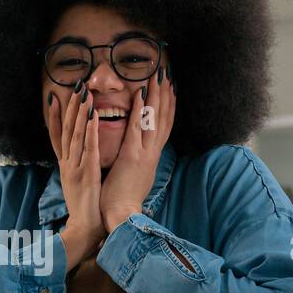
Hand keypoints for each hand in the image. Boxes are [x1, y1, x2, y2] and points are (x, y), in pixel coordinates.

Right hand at [45, 84, 106, 267]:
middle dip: (70, 106)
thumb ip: (76, 167)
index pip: (56, 135)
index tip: (54, 97)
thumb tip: (77, 155)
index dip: (54, 116)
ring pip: (76, 135)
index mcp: (65, 165)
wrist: (84, 227)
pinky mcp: (87, 173)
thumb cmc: (85, 207)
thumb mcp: (76, 183)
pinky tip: (93, 117)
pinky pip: (88, 148)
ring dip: (79, 113)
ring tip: (83, 93)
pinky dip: (90, 131)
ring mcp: (76, 167)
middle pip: (66, 130)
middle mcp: (67, 163)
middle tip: (75, 85)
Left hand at [100, 66, 175, 231]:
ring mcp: (144, 153)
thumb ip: (138, 162)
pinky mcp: (132, 156)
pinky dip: (140, 110)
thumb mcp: (134, 177)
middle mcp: (152, 153)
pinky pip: (137, 128)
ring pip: (154, 119)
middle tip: (168, 75)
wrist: (122, 217)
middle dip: (166, 96)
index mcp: (151, 158)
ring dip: (157, 96)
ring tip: (158, 76)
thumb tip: (138, 154)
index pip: (163, 128)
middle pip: (164, 119)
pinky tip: (141, 93)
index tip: (170, 90)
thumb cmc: (123, 200)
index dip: (168, 108)